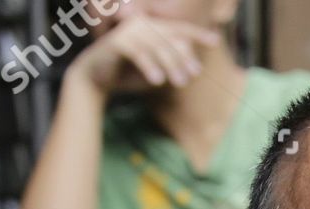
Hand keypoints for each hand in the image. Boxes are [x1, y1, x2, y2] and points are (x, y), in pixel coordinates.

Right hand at [71, 12, 218, 92]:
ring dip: (170, 64)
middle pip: (169, 38)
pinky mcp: (115, 42)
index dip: (196, 33)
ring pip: (155, 45)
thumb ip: (171, 67)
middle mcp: (140, 25)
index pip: (177, 29)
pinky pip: (137, 53)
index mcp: (151, 29)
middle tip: (194, 75)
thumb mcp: (155, 71)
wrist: (94, 80)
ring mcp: (127, 31)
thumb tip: (194, 70)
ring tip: (180, 82)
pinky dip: (149, 66)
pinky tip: (158, 81)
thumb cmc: (127, 75)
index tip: (215, 40)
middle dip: (183, 57)